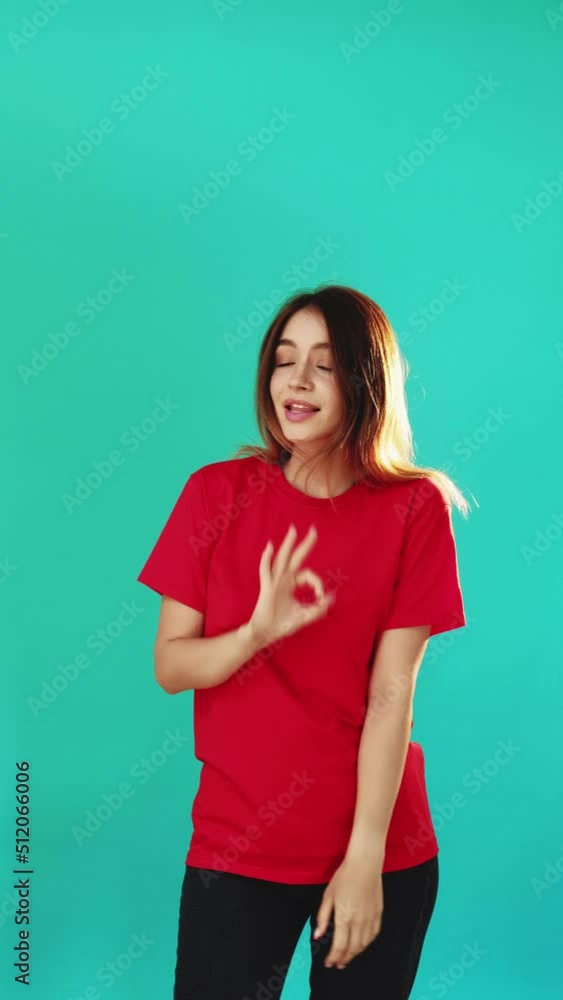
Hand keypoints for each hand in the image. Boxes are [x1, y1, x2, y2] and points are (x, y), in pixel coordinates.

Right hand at [249, 524, 334, 645]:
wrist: (265, 634)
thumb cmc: (282, 624)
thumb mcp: (305, 616)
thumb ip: (318, 609)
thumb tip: (332, 598)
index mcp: (291, 584)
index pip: (308, 575)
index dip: (317, 583)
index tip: (320, 598)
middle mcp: (283, 580)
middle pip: (296, 558)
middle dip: (305, 545)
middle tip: (314, 530)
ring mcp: (274, 582)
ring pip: (282, 559)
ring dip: (287, 545)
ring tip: (293, 530)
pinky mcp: (267, 589)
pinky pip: (266, 571)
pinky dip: (266, 559)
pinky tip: (270, 547)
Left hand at [313, 857, 383, 969]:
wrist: (364, 864)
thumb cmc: (344, 877)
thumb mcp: (328, 895)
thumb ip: (323, 917)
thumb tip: (317, 935)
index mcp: (344, 917)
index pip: (339, 946)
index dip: (333, 957)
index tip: (328, 963)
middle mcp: (359, 921)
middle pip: (352, 948)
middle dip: (344, 959)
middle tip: (337, 964)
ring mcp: (370, 918)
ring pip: (364, 944)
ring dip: (355, 953)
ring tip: (348, 957)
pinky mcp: (378, 914)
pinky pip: (373, 934)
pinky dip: (366, 943)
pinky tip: (362, 944)